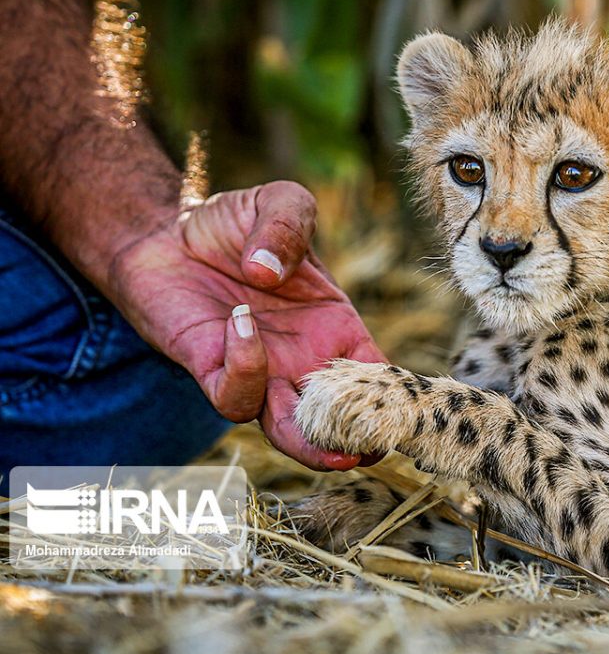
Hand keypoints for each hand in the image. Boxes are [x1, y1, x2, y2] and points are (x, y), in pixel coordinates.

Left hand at [109, 181, 385, 469]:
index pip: (375, 379)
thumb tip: (269, 272)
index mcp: (335, 331)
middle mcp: (301, 362)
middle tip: (366, 450)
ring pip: (287, 432)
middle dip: (354, 444)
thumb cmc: (228, 224)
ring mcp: (259, 373)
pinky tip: (242, 321)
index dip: (392, 398)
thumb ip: (289, 223)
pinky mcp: (210, 371)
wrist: (161, 232)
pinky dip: (246, 366)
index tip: (403, 407)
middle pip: (336, 423)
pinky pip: (235, 395)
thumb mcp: (279, 203)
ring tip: (326, 432)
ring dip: (308, 440)